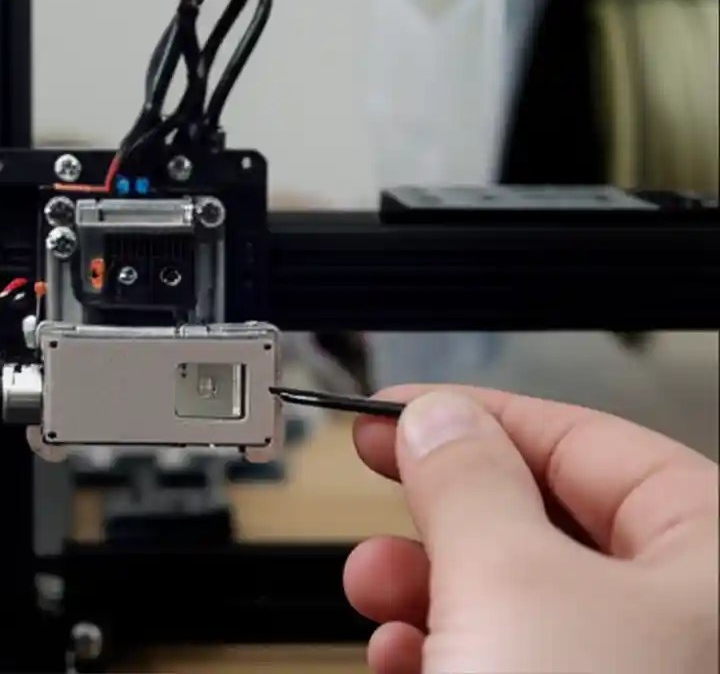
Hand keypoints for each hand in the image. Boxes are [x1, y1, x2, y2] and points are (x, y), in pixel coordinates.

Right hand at [345, 386, 717, 673]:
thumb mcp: (509, 582)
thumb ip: (469, 482)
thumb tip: (438, 419)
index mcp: (713, 557)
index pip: (590, 441)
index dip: (481, 416)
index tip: (399, 410)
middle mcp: (685, 615)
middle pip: (545, 519)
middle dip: (442, 510)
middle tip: (380, 481)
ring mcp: (635, 669)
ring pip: (515, 596)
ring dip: (425, 583)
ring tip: (372, 584)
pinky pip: (507, 659)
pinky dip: (444, 646)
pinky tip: (399, 653)